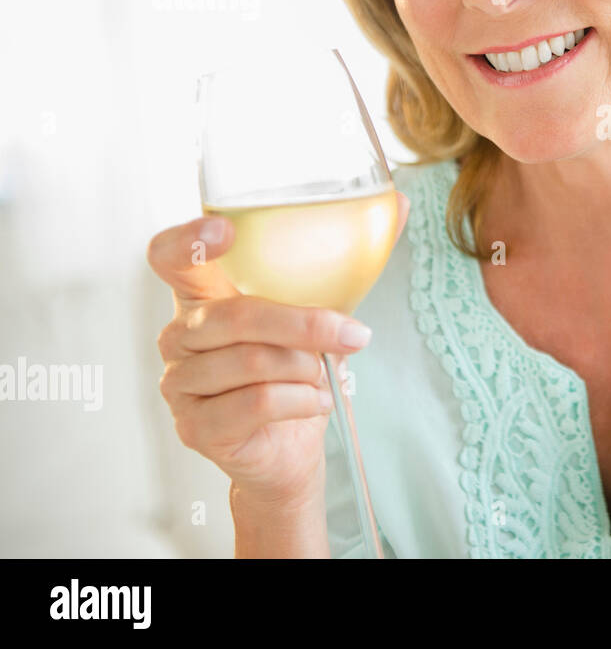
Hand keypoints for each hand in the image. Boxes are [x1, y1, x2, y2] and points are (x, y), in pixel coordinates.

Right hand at [146, 192, 409, 504]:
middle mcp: (178, 336)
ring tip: (324, 376)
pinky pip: (257, 403)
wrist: (291, 447)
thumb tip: (401, 203)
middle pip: (236, 316)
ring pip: (254, 362)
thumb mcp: (325, 308)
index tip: (226, 230)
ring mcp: (179, 384)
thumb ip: (350, 258)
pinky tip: (314, 401)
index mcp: (202, 295)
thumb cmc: (298, 368)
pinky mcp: (194, 428)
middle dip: (306, 325)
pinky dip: (302, 400)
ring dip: (308, 369)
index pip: (169, 256)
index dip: (188, 240)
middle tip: (354, 335)